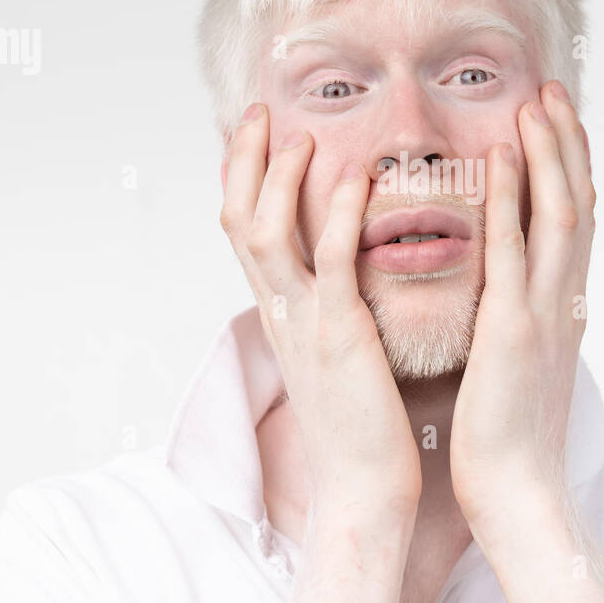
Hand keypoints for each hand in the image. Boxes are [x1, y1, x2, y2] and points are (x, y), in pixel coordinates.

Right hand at [220, 104, 420, 602]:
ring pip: (266, 234)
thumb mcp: (337, 356)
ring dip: (280, 178)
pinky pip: (327, 262)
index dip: (244, 184)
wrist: (364, 488)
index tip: (254, 139)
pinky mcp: (338, 336)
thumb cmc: (363, 427)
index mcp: (283, 316)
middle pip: (238, 222)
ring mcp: (304, 323)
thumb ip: (333, 311)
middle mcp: (281, 313)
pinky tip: (354, 178)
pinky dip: (335, 215)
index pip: (246, 236)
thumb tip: (346, 278)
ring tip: (301, 133)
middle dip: (246, 164)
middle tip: (259, 114)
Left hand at [450, 80, 603, 602]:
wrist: (519, 493)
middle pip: (577, 204)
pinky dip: (514, 198)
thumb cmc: (509, 437)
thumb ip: (521, 322)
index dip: (570, 168)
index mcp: (562, 310)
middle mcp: (564, 302)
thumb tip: (513, 298)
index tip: (557, 122)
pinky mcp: (514, 331)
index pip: (574, 224)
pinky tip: (503, 155)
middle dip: (567, 143)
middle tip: (552, 90)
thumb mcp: (521, 366)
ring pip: (558, 214)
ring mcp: (545, 313)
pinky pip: (515, 251)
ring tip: (535, 102)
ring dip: (549, 153)